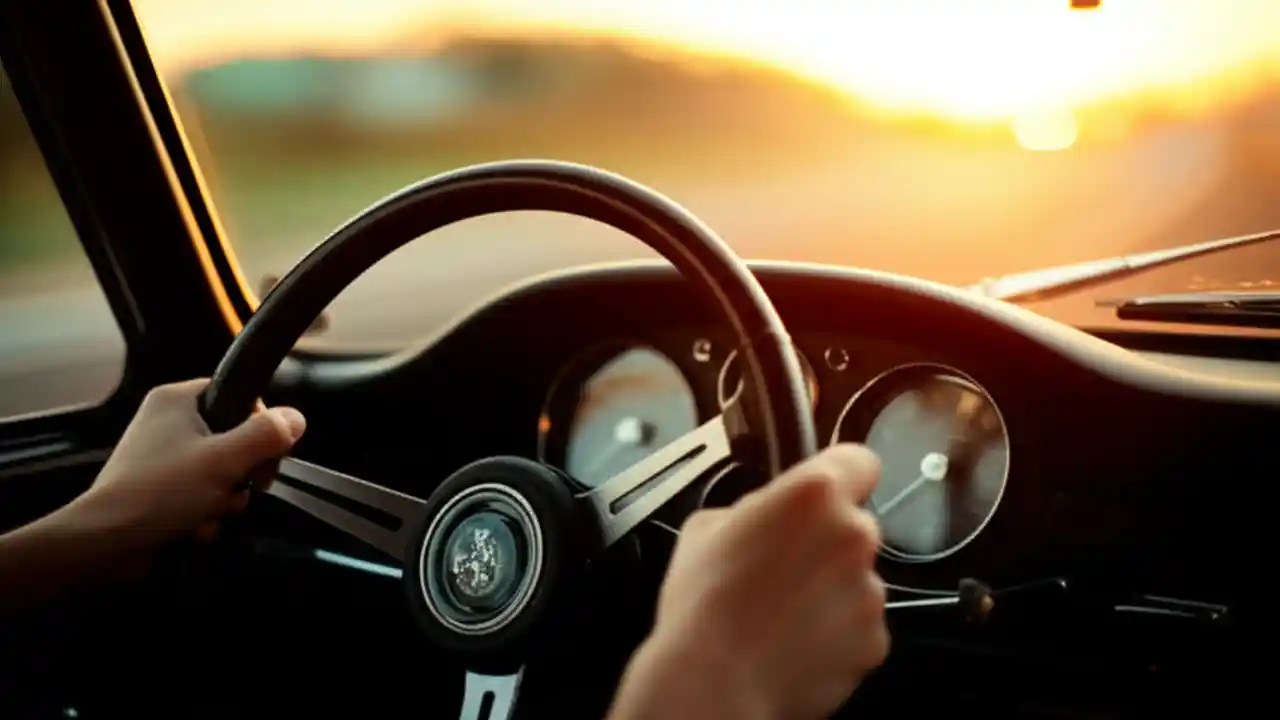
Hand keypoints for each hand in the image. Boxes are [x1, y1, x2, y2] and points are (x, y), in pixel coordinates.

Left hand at [77, 379, 305, 547]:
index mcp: (176, 399)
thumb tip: (297, 418)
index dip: (258, 425)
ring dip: (225, 498)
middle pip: (234, 438)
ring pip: (221, 471)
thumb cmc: (162, 491)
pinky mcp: (158, 488)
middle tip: (241, 489)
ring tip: (209, 512)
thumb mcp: (224, 460)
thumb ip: (266, 436)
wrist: (106, 543)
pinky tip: (195, 526)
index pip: (238, 396)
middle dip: (242, 473)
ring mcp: (161, 456)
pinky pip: (201, 492)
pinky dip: (204, 511)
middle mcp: (167, 421)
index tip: (263, 456)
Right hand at [610, 445, 887, 719]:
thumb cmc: (702, 602)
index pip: (859, 461)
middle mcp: (853, 534)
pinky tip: (794, 643)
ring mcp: (870, 591)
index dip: (841, 477)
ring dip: (829, 591)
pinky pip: (859, 628)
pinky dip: (835, 634)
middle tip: (782, 568)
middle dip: (826, 543)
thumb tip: (767, 516)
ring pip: (857, 580)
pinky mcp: (875, 640)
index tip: (826, 494)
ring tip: (781, 614)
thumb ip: (754, 509)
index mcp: (813, 493)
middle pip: (854, 526)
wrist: (713, 680)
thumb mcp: (706, 526)